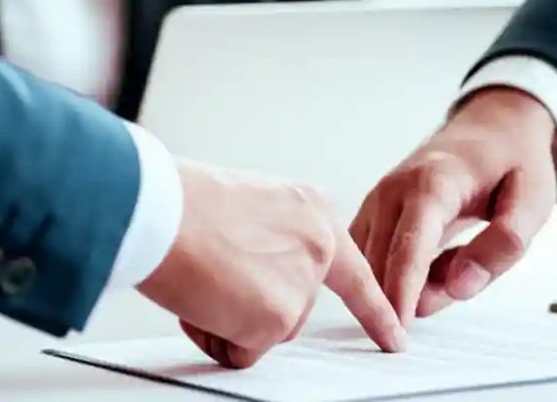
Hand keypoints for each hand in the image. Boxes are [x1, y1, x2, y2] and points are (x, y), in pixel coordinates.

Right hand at [138, 159, 407, 368]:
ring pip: (264, 332)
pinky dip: (213, 336)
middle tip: (214, 278)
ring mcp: (303, 284)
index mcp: (313, 212)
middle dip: (250, 311)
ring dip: (227, 322)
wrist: (160, 208)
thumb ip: (273, 241)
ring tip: (202, 278)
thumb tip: (260, 278)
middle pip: (292, 310)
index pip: (353, 270)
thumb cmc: (184, 204)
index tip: (397, 338)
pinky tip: (201, 297)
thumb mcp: (250, 207)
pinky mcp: (279, 318)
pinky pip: (240, 352)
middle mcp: (319, 246)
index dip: (374, 310)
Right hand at [350, 88, 556, 326]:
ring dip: (404, 286)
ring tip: (452, 260)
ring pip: (371, 264)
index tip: (398, 329)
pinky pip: (370, 258)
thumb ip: (502, 244)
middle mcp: (394, 189)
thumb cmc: (514, 163)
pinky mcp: (371, 211)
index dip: (402, 290)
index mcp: (433, 182)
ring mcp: (377, 199)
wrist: (491, 127)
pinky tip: (433, 262)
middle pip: (383, 261)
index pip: (409, 245)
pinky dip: (394, 275)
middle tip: (458, 283)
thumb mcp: (533, 200)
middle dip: (409, 296)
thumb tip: (460, 287)